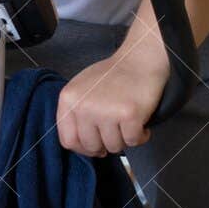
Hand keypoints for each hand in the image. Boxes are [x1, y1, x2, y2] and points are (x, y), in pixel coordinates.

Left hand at [56, 40, 169, 157]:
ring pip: (113, 146)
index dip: (83, 148)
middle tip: (115, 132)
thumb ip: (75, 114)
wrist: (140, 59)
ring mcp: (106, 111)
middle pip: (91, 146)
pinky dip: (140, 136)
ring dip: (124, 139)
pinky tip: (140, 124)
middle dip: (105, 144)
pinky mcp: (128, 114)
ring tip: (127, 124)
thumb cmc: (114, 74)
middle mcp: (84, 106)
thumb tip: (81, 145)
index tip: (94, 145)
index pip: (68, 140)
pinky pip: (133, 141)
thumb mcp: (82, 89)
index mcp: (69, 99)